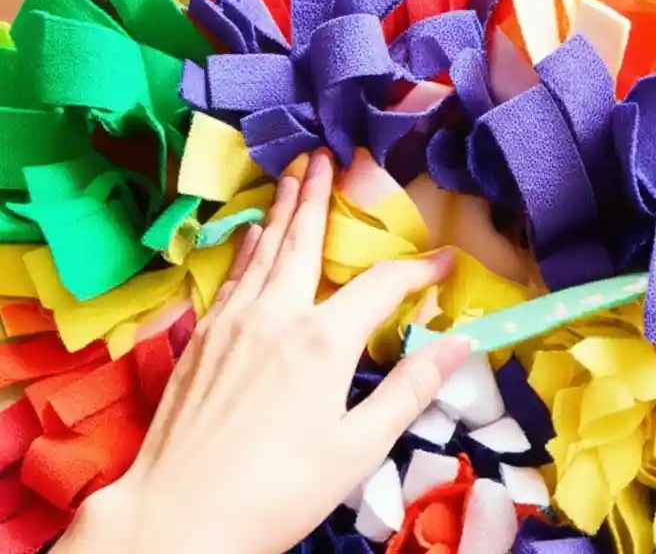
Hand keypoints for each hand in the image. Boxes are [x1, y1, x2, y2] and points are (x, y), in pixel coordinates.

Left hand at [54, 150, 471, 553]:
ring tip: (294, 173)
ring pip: (264, 251)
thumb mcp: (359, 448)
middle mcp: (276, 316)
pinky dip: (248, 248)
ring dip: (283, 208)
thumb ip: (410, 389)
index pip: (383, 287)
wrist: (178, 516)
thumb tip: (461, 344)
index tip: (445, 261)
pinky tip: (253, 236)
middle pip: (306, 242)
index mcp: (323, 341)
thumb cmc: (278, 491)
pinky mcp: (200, 340)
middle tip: (330, 156)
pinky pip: (232, 276)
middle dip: (322, 196)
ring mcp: (232, 324)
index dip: (419, 270)